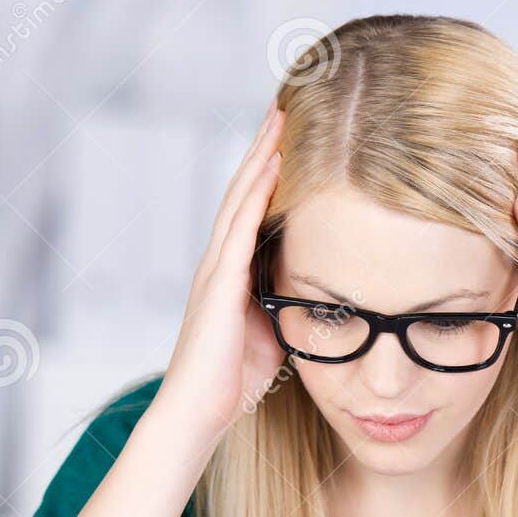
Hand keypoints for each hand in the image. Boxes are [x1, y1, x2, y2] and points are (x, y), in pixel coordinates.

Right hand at [158, 100, 288, 433]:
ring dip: (261, 156)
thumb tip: (318, 294)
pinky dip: (256, 193)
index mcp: (232, 271)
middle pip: (245, 190)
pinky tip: (273, 164)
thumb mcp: (272, 333)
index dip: (270, 170)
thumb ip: (286, 305)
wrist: (198, 412)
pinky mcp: (218, 284)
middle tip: (286, 104)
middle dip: (265, 148)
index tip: (292, 135)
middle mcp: (219, 261)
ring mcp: (215, 269)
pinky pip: (239, 227)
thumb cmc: (232, 381)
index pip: (253, 208)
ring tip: (281, 116)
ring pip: (240, 198)